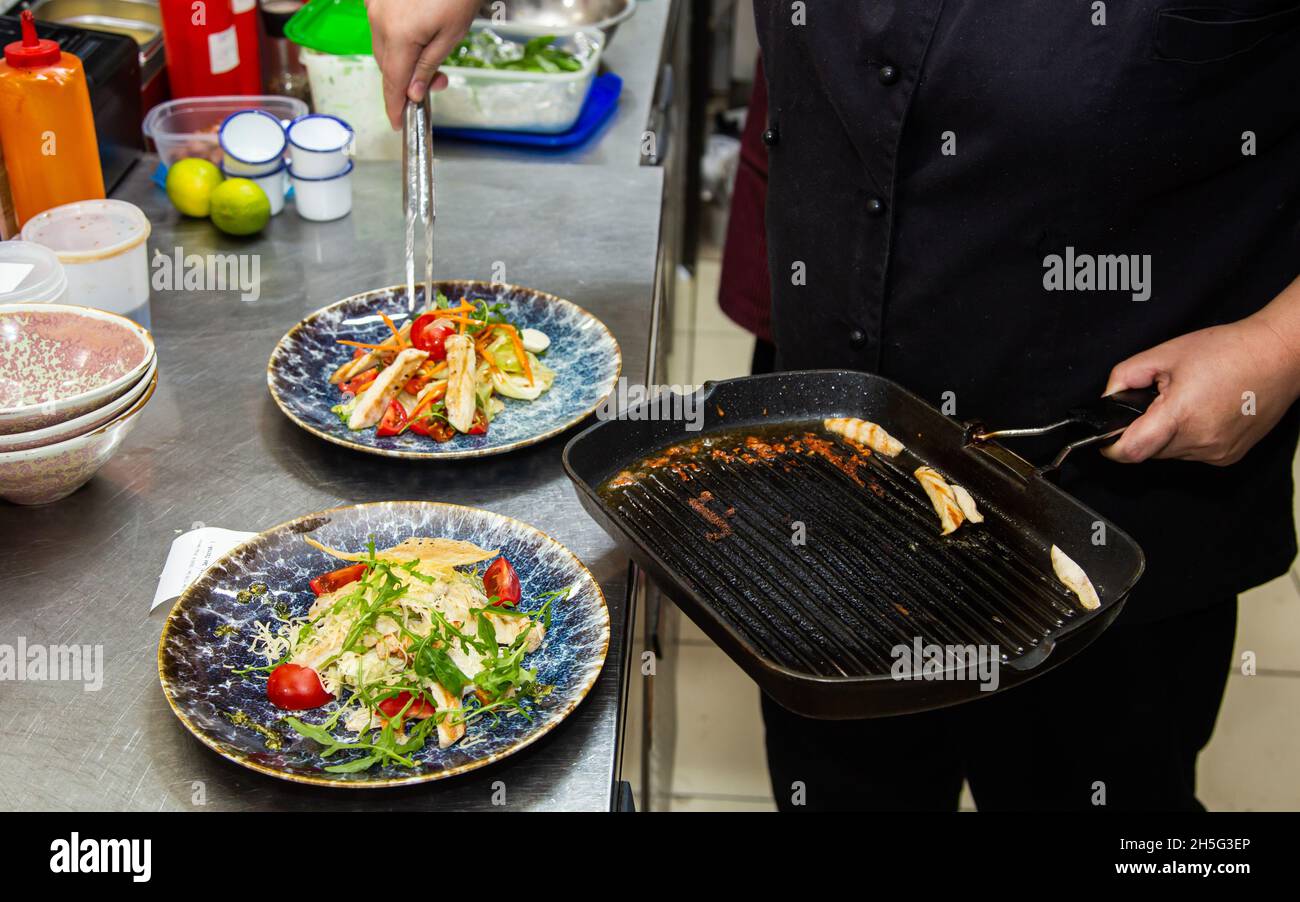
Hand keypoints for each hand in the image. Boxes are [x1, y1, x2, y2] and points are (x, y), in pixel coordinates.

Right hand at [367, 0, 479, 128]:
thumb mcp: (450, 36)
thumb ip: (427, 67)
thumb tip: (412, 93)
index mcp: (398, 36)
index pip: (393, 83)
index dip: (395, 107)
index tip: (398, 123)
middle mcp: (379, 20)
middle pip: (386, 66)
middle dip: (407, 81)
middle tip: (438, 81)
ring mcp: (374, 6)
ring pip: (382, 46)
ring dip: (402, 59)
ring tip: (432, 53)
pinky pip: (381, 26)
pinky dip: (395, 38)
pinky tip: (418, 34)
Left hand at [1102, 313, 1299, 465]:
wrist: (1279, 355)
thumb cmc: (1229, 350)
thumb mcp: (1165, 353)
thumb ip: (1125, 376)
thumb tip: (1107, 399)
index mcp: (1180, 416)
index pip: (1131, 451)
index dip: (1112, 447)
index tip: (1105, 438)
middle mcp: (1200, 441)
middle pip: (1150, 451)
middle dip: (1144, 430)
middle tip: (1158, 401)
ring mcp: (1217, 452)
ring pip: (1170, 453)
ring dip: (1167, 434)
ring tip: (1185, 402)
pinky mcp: (1229, 456)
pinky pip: (1193, 453)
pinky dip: (1188, 437)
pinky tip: (1202, 412)